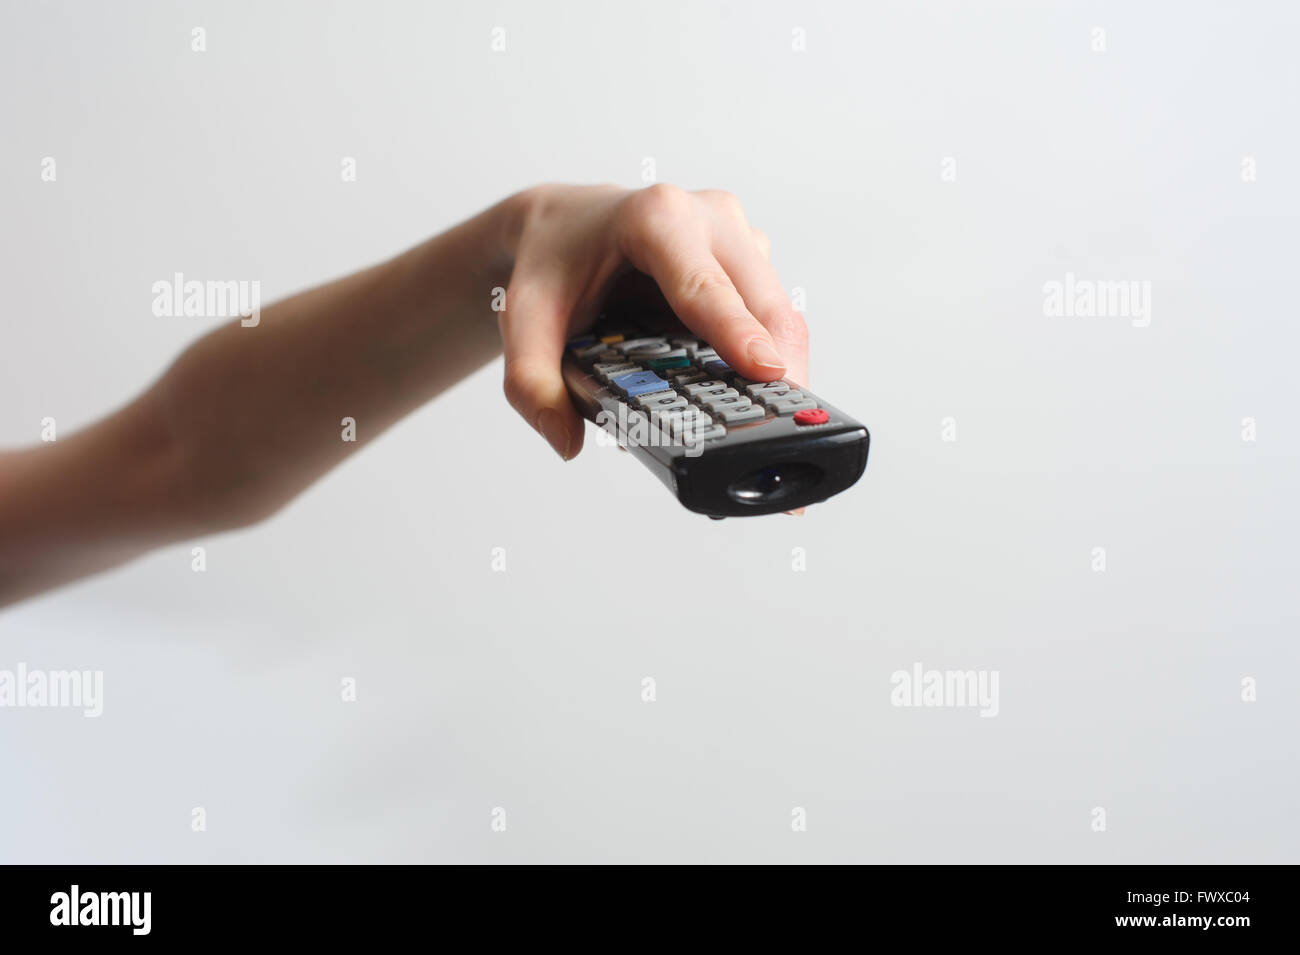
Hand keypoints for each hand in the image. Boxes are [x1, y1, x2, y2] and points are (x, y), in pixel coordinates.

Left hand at [499, 184, 809, 458]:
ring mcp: (737, 236)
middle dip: (779, 369)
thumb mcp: (524, 320)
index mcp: (656, 218)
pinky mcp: (751, 259)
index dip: (739, 332)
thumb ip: (531, 384)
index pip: (705, 285)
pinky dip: (769, 359)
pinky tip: (749, 395)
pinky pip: (774, 315)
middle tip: (781, 430)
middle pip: (763, 303)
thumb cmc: (552, 261)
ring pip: (780, 312)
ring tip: (763, 425)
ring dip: (779, 370)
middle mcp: (708, 216)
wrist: (563, 225)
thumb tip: (566, 443)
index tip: (768, 373)